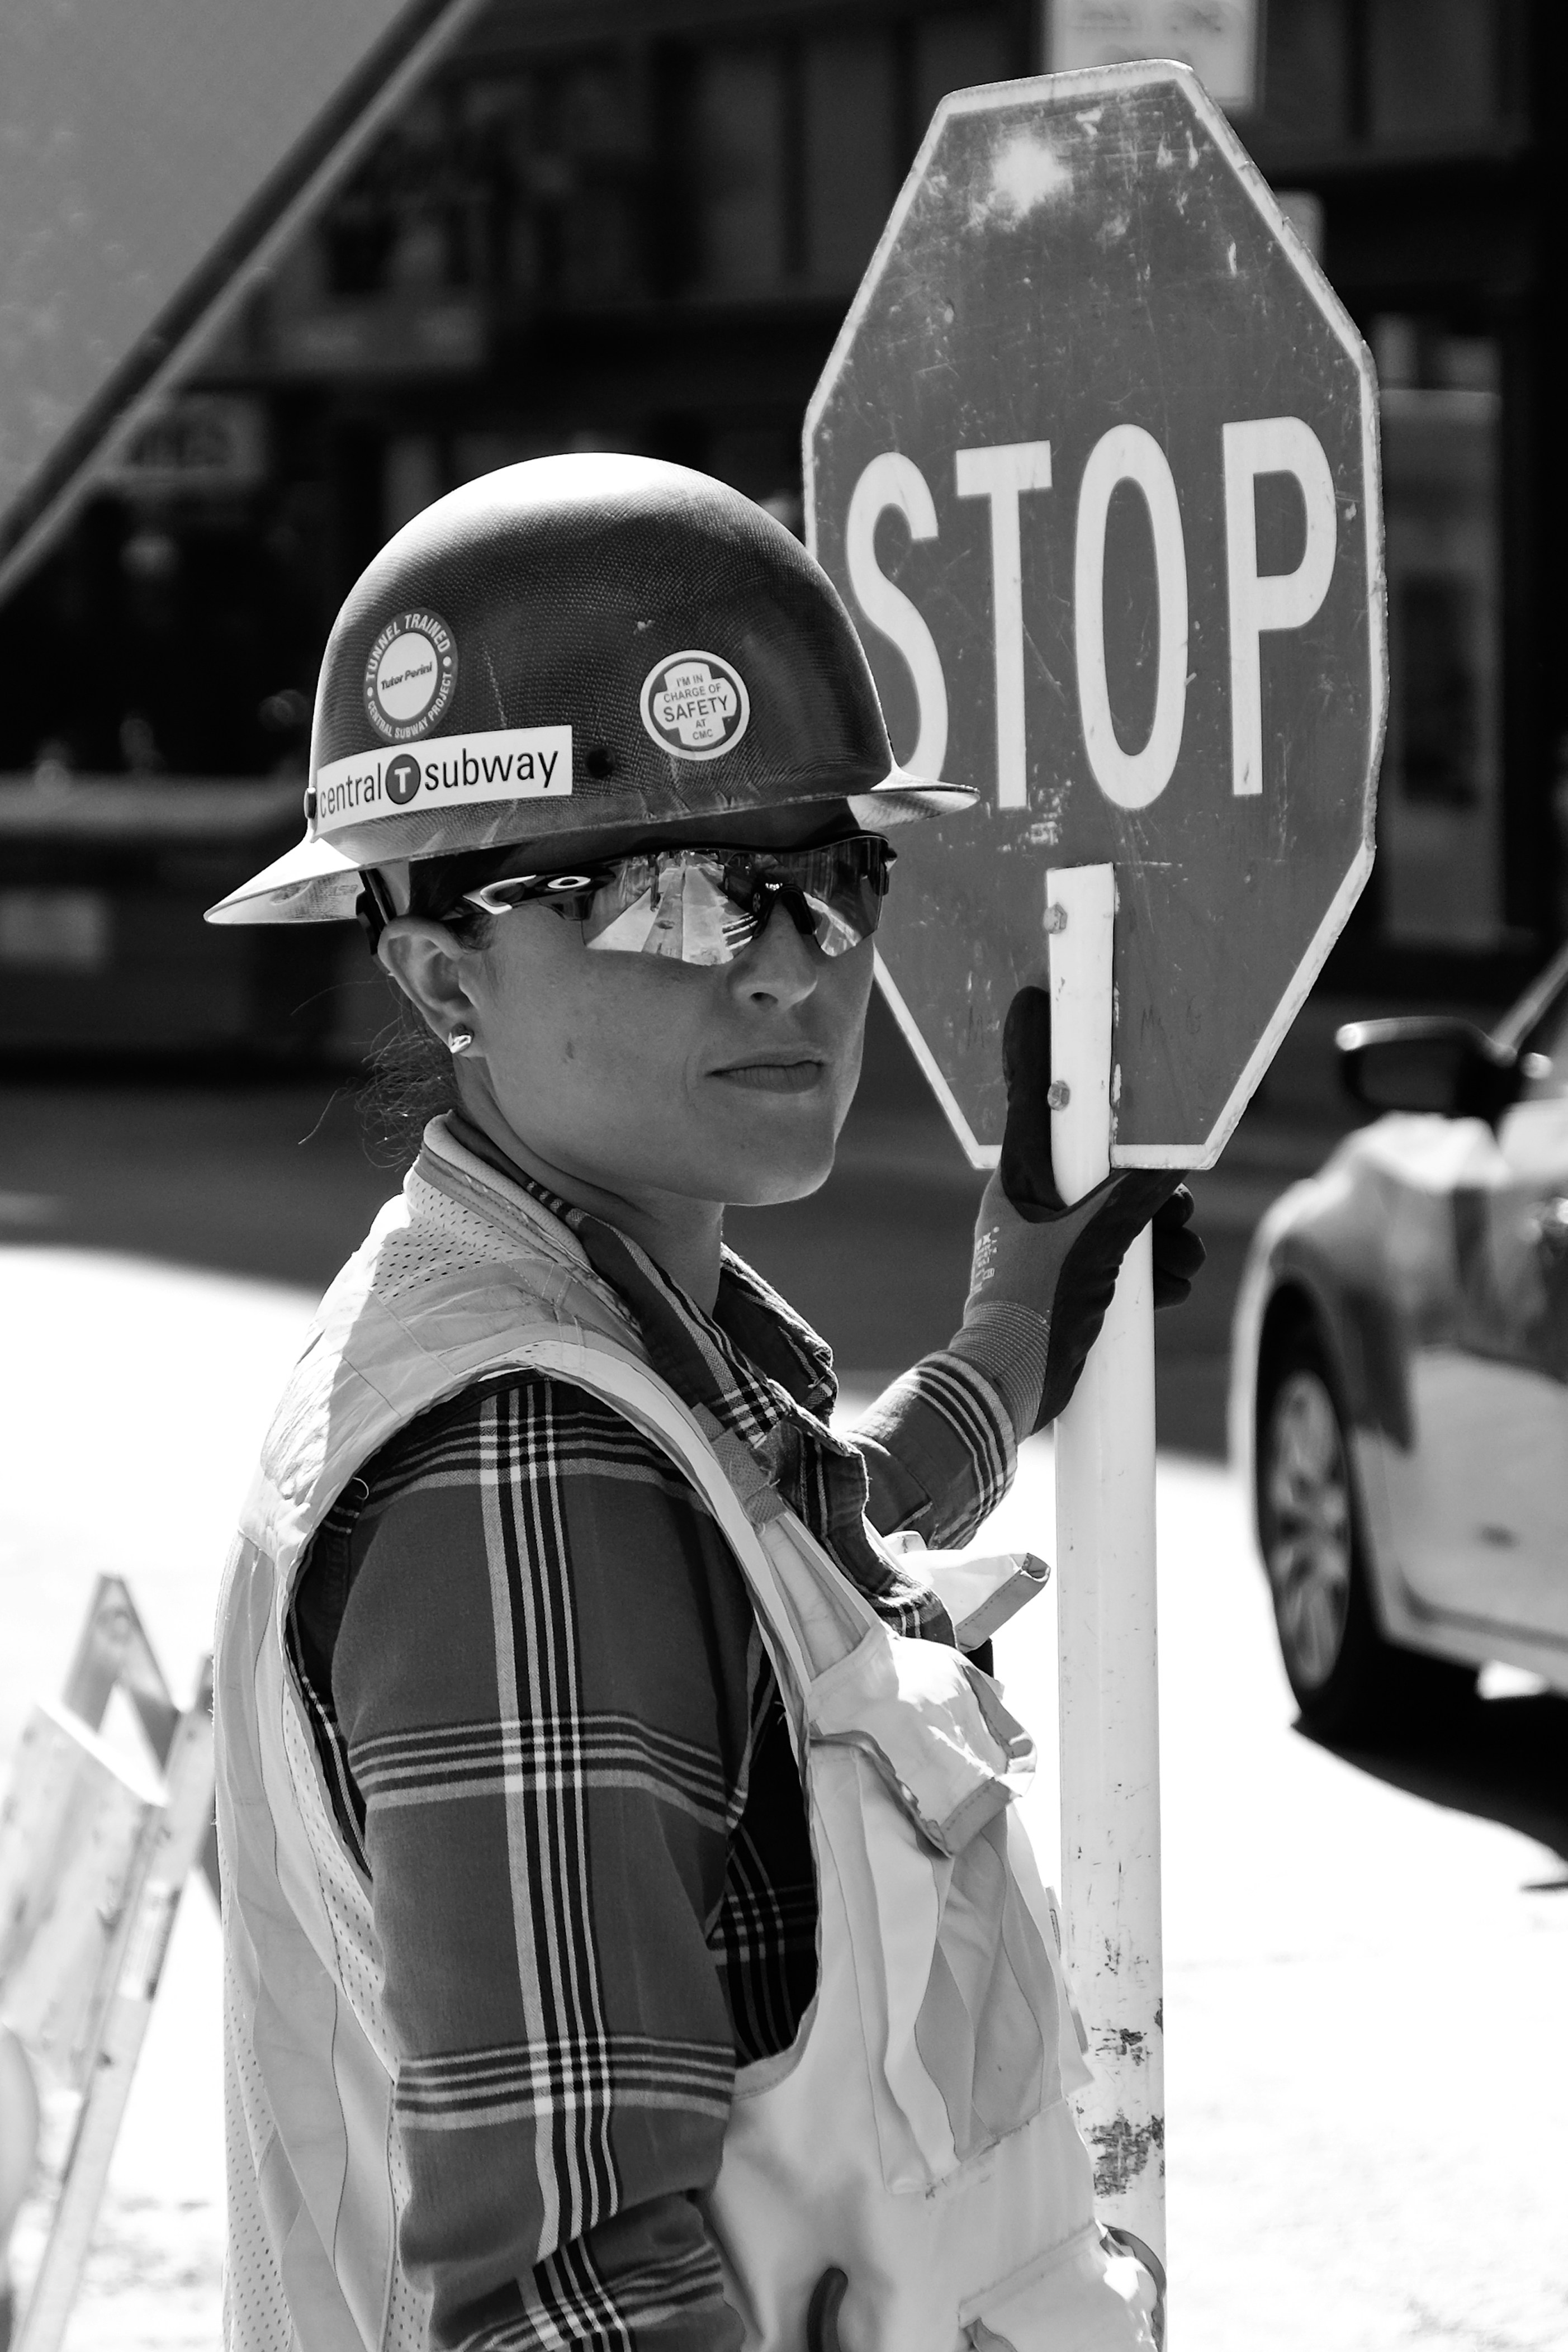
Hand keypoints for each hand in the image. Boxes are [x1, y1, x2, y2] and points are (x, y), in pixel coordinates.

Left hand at [952, 988, 1203, 1434]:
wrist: (1006, 1389)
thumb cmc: (1031, 1311)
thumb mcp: (1092, 1245)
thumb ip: (1133, 1197)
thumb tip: (1171, 1156)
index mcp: (1021, 1179)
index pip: (1036, 1099)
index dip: (1039, 1047)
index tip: (1035, 995)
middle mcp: (1031, 1202)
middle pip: (1102, 1165)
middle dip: (1152, 1192)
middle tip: (1175, 1219)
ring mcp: (1048, 1241)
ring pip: (1119, 1214)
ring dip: (1161, 1239)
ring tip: (1177, 1266)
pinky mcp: (1066, 1279)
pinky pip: (1120, 1257)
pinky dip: (1150, 1272)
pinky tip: (1166, 1290)